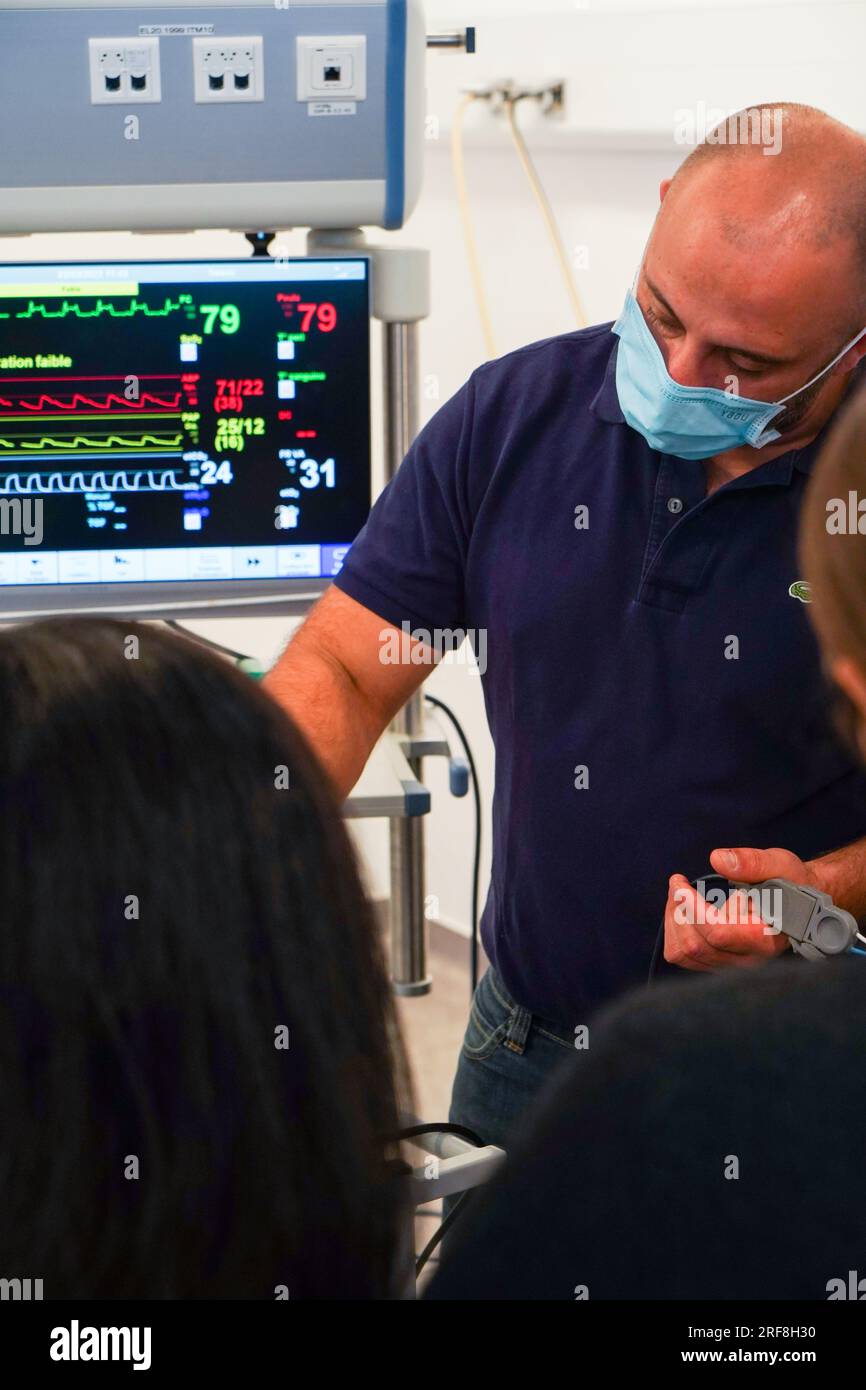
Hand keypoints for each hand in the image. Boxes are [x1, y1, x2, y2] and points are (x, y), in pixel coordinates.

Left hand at [663, 843, 810, 971]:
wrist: (798, 906)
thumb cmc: (790, 885)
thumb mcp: (780, 865)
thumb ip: (754, 863)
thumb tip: (719, 859)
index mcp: (764, 938)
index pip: (718, 933)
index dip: (693, 907)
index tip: (681, 883)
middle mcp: (746, 959)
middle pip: (695, 944)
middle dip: (679, 908)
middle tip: (678, 882)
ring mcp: (730, 965)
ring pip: (683, 953)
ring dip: (673, 919)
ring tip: (679, 894)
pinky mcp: (716, 964)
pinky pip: (681, 955)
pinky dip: (674, 930)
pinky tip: (682, 909)